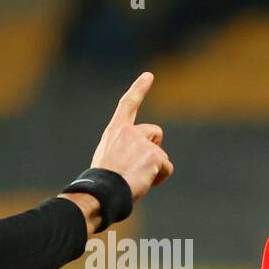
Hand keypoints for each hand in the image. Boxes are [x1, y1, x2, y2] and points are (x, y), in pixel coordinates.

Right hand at [89, 73, 171, 201]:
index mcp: (115, 131)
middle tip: (138, 168)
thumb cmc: (101, 183)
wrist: (102, 193)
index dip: (139, 89)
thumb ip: (123, 150)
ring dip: (154, 168)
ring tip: (136, 179)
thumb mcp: (107, 158)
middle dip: (154, 149)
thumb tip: (140, 159)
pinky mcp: (155, 156)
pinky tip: (144, 183)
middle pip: (155, 133)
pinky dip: (159, 177)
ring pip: (161, 154)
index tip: (149, 75)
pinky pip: (166, 167)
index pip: (127, 105)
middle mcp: (129, 132)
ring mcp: (143, 143)